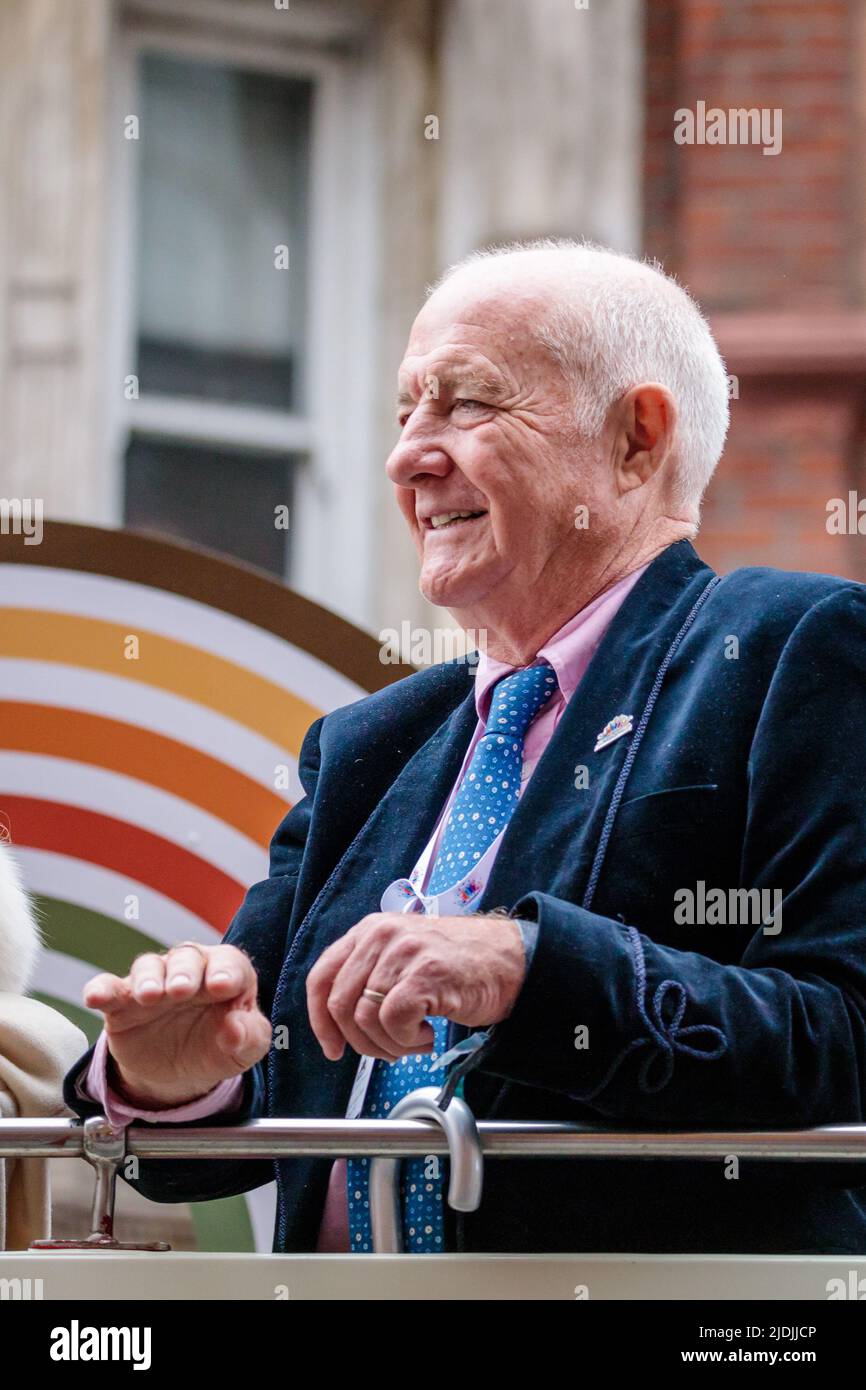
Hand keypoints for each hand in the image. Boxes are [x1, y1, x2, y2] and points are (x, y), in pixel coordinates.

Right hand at [83, 944, 271, 1107]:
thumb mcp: (244, 1049)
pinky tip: (95, 997)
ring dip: (149, 979)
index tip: (223, 986)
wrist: (180, 1073)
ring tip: (150, 996)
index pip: (230, 963)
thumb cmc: (220, 1046)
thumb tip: (237, 1027)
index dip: (227, 970)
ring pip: (149, 967)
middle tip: (182, 990)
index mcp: (226, 976)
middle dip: (184, 972)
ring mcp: (155, 984)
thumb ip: (249, 1036)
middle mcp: (189, 972)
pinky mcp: (123, 1003)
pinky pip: (109, 988)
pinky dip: (101, 989)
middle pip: (186, 958)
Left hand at [306, 912, 525, 1061]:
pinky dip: (408, 1041)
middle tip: (390, 1049)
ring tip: (416, 1038)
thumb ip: (369, 977)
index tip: (333, 1047)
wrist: (511, 960)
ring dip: (390, 1044)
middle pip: (340, 1004)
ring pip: (366, 1018)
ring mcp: (404, 952)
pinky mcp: (426, 974)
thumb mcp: (402, 957)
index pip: (321, 977)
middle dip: (362, 1042)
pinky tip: (429, 1034)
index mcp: (369, 930)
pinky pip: (394, 1022)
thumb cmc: (458, 966)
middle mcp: (381, 935)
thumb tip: (336, 1023)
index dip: (320, 1021)